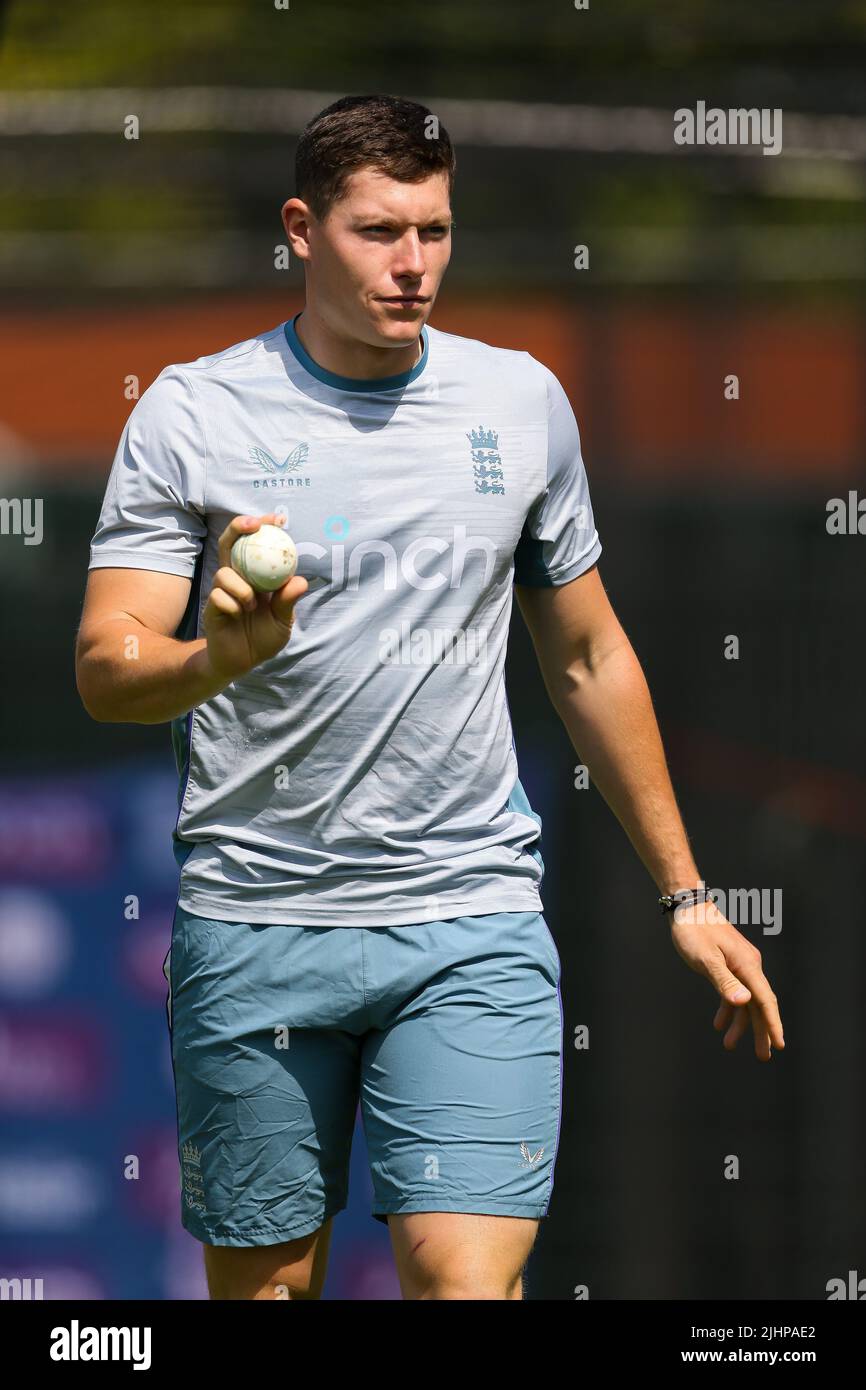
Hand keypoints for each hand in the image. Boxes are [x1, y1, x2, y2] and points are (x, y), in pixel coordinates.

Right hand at [202, 513, 308, 682]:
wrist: (242, 662)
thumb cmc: (264, 638)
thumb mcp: (283, 621)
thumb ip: (288, 601)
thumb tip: (301, 581)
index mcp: (256, 576)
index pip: (257, 544)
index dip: (264, 527)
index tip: (279, 519)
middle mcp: (237, 578)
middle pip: (230, 543)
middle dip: (238, 527)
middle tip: (253, 524)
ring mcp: (222, 590)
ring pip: (224, 573)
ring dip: (242, 588)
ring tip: (251, 606)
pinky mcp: (211, 606)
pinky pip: (219, 596)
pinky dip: (233, 606)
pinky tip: (238, 617)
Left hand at [668, 898, 784, 1060]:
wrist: (687, 907)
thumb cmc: (694, 931)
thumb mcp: (705, 959)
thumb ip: (724, 982)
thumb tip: (745, 1003)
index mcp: (747, 966)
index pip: (765, 1001)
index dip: (772, 1024)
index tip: (779, 1045)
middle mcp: (749, 966)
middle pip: (759, 1004)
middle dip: (761, 1031)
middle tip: (763, 1056)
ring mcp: (740, 965)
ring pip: (746, 1000)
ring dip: (740, 1023)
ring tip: (729, 1045)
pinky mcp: (729, 964)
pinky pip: (734, 991)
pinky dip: (728, 1008)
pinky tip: (718, 1023)